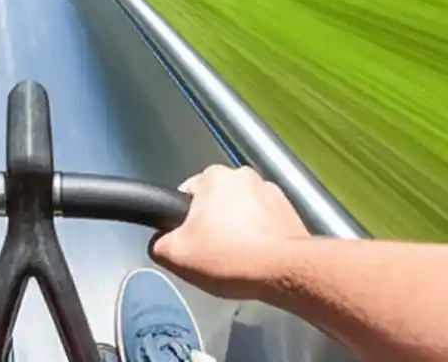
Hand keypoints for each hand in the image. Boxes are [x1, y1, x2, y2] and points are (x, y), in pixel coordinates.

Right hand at [150, 165, 309, 297]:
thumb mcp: (175, 255)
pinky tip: (257, 256)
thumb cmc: (230, 257)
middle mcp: (243, 175)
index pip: (185, 195)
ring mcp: (270, 190)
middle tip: (213, 253)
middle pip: (215, 201)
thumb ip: (157, 243)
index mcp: (213, 176)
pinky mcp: (290, 209)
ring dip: (237, 228)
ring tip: (238, 257)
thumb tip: (161, 242)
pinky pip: (264, 220)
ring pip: (241, 210)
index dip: (183, 222)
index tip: (191, 242)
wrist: (285, 271)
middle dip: (212, 223)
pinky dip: (259, 234)